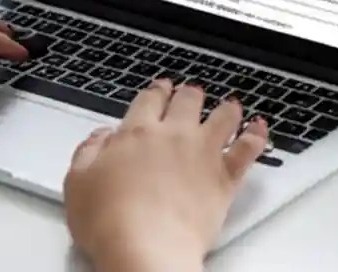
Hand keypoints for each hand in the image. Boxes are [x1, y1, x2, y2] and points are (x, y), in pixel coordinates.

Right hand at [63, 80, 268, 271]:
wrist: (146, 249)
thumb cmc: (110, 222)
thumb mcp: (77, 183)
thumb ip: (88, 153)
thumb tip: (99, 137)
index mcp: (136, 132)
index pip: (150, 99)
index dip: (157, 91)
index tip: (161, 88)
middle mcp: (173, 136)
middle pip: (188, 100)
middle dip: (190, 94)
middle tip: (190, 94)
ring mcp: (203, 154)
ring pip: (223, 116)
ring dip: (227, 108)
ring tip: (230, 106)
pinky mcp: (224, 178)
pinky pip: (248, 148)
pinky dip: (256, 135)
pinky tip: (259, 128)